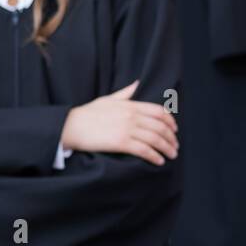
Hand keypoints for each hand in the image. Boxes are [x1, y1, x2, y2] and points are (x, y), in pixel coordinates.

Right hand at [61, 80, 177, 165]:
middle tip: (175, 147)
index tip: (174, 129)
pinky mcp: (121, 143)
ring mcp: (127, 129)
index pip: (158, 111)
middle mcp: (132, 116)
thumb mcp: (108, 99)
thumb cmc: (87, 114)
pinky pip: (144, 150)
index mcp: (130, 105)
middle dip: (171, 138)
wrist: (71, 126)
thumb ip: (125, 93)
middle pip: (160, 126)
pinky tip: (159, 161)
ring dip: (166, 148)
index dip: (170, 121)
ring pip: (155, 139)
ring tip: (171, 155)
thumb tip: (137, 83)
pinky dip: (154, 156)